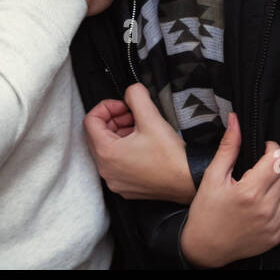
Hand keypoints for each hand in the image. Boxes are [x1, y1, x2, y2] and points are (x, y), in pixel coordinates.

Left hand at [83, 84, 195, 203]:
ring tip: (141, 129)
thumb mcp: (151, 117)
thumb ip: (136, 96)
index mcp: (106, 153)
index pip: (90, 121)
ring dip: (120, 135)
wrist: (189, 180)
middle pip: (97, 136)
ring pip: (107, 150)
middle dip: (114, 120)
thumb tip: (131, 91)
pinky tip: (144, 146)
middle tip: (134, 116)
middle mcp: (106, 171)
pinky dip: (125, 151)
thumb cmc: (171, 156)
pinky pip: (117, 165)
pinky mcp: (126, 188)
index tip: (124, 106)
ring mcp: (115, 182)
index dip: (107, 107)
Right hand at [179, 113, 279, 267]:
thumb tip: (236, 120)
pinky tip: (273, 199)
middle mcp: (265, 208)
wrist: (205, 247)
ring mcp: (274, 223)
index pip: (279, 158)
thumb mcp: (213, 176)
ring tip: (267, 184)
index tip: (262, 151)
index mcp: (249, 191)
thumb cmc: (206, 212)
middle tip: (263, 167)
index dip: (272, 148)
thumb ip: (228, 147)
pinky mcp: (278, 235)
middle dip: (279, 162)